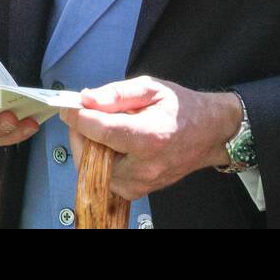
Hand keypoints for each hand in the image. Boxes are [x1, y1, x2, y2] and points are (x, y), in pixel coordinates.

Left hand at [59, 75, 240, 200]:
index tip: (69, 107)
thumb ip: (116, 93)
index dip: (78, 118)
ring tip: (102, 129)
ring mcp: (144, 184)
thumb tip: (86, 100)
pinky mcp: (141, 191)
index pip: (101, 131)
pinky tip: (112, 145)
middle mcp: (145, 166)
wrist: (210, 132)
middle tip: (87, 116)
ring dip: (90, 149)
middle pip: (92, 157)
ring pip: (96, 172)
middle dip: (82, 135)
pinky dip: (101, 162)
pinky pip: (107, 179)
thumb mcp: (150, 88)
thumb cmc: (182, 108)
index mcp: (149, 137)